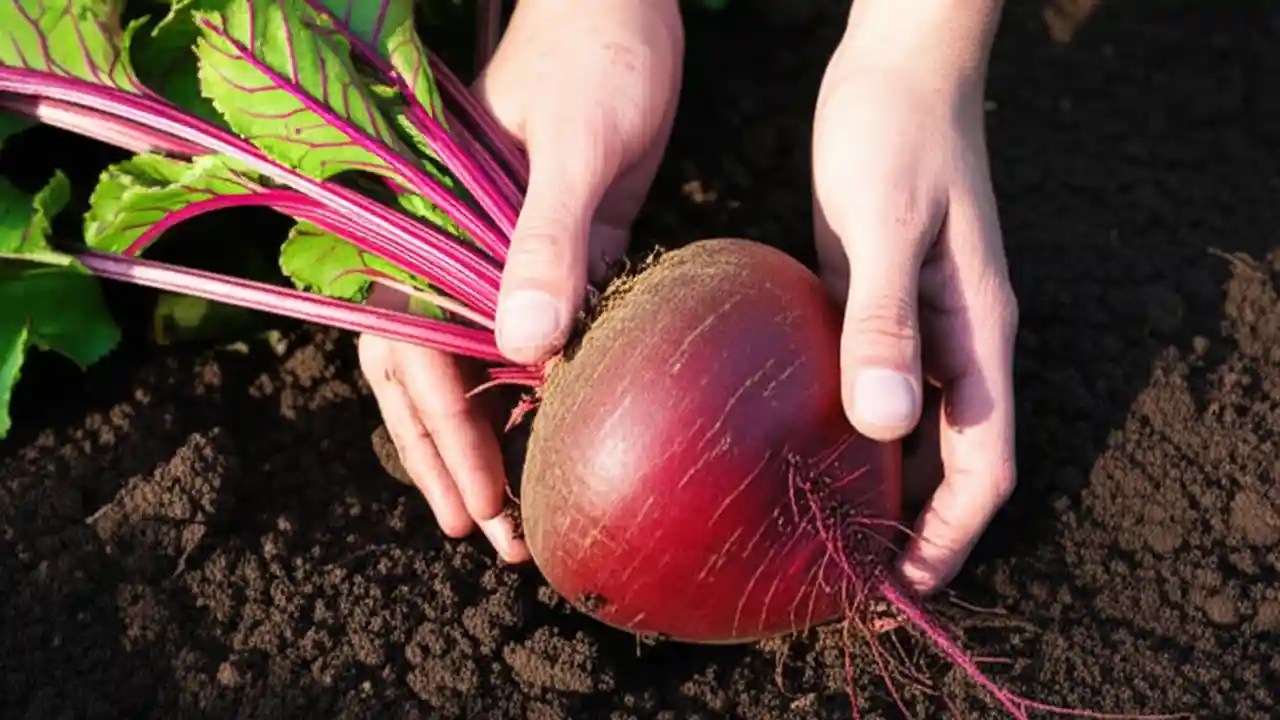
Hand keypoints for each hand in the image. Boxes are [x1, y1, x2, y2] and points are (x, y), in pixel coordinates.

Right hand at [358, 0, 682, 560]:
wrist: (629, 8)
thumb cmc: (597, 55)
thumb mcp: (577, 145)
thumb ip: (546, 237)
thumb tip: (524, 350)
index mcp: (428, 227)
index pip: (412, 350)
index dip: (441, 433)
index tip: (477, 505)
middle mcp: (451, 252)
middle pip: (423, 373)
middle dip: (448, 458)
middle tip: (486, 537)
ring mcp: (500, 258)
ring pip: (467, 363)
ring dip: (482, 437)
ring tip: (506, 514)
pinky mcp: (553, 254)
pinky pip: (527, 337)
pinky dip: (532, 391)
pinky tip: (553, 434)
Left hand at [811, 0, 1016, 594]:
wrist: (895, 68)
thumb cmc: (898, 135)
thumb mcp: (885, 224)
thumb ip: (886, 322)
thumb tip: (885, 425)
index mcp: (978, 333)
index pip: (986, 461)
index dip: (950, 531)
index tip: (900, 583)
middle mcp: (956, 342)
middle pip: (948, 460)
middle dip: (911, 526)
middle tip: (847, 580)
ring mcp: (917, 324)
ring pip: (909, 429)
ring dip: (876, 485)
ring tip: (820, 532)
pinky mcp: (875, 302)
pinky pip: (869, 385)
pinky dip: (846, 428)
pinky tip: (799, 445)